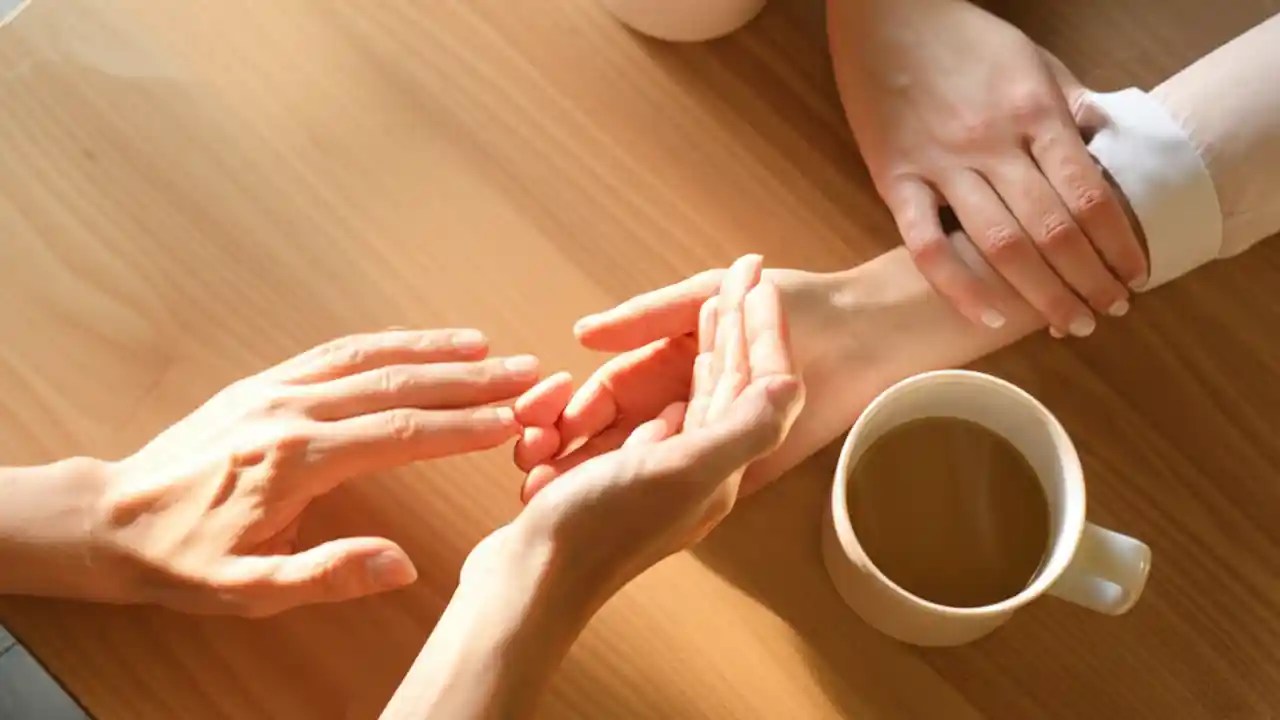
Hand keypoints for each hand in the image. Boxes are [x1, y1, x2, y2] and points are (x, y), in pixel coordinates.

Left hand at [82, 329, 538, 615]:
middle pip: (397, 384)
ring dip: (433, 350)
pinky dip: (386, 343)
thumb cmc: (181, 558)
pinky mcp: (264, 381)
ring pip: (370, 357)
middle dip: (468, 379)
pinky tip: (417, 344)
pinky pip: (336, 351)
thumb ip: (329, 575)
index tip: (513, 419)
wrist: (110, 518)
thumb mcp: (249, 590)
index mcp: (295, 460)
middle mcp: (291, 410)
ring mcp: (276, 388)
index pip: (400, 435)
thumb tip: (402, 566)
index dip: (462, 427)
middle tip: (524, 371)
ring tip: (486, 347)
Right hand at [509, 255, 803, 588]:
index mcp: (715, 460)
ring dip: (670, 366)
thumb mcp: (683, 470)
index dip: (747, 326)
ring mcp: (653, 482)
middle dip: (717, 337)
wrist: (530, 590)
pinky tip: (630, 400)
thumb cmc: (605, 526)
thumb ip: (741, 427)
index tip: (745, 275)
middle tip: (723, 288)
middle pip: (712, 389)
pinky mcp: (614, 492)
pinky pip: (631, 436)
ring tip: (684, 326)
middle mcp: (692, 470)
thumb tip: (788, 383)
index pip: (745, 379)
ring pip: (670, 408)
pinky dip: (627, 407)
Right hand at [828, 0, 1145, 336]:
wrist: (886, 15)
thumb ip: (1069, 107)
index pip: (1090, 195)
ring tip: (1067, 322)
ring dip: (1040, 293)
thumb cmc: (964, 38)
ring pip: (998, 245)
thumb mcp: (1034, 61)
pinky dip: (957, 287)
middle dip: (1090, 280)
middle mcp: (992, 143)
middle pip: (1053, 231)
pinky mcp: (894, 179)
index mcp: (1034, 112)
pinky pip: (925, 245)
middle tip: (1110, 310)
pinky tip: (986, 317)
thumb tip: (1106, 147)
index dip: (1119, 244)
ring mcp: (940, 165)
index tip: (1135, 273)